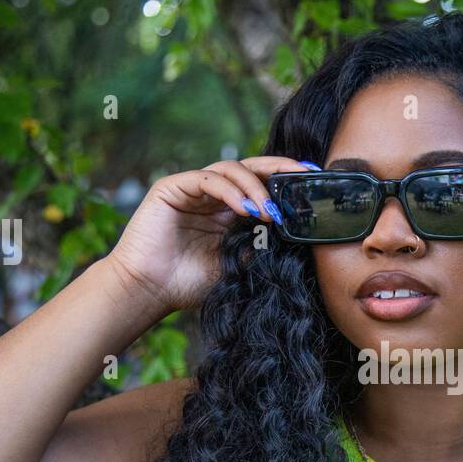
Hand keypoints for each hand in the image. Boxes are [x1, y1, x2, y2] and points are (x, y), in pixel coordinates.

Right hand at [107, 156, 314, 311]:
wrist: (148, 292)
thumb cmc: (187, 283)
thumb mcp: (237, 264)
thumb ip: (260, 244)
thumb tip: (294, 232)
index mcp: (228, 211)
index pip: (262, 186)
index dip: (287, 181)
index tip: (314, 185)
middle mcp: (213, 195)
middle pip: (252, 169)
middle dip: (281, 170)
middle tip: (305, 176)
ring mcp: (192, 188)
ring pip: (231, 170)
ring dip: (256, 188)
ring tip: (272, 211)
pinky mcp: (172, 187)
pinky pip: (207, 180)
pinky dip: (231, 191)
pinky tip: (248, 209)